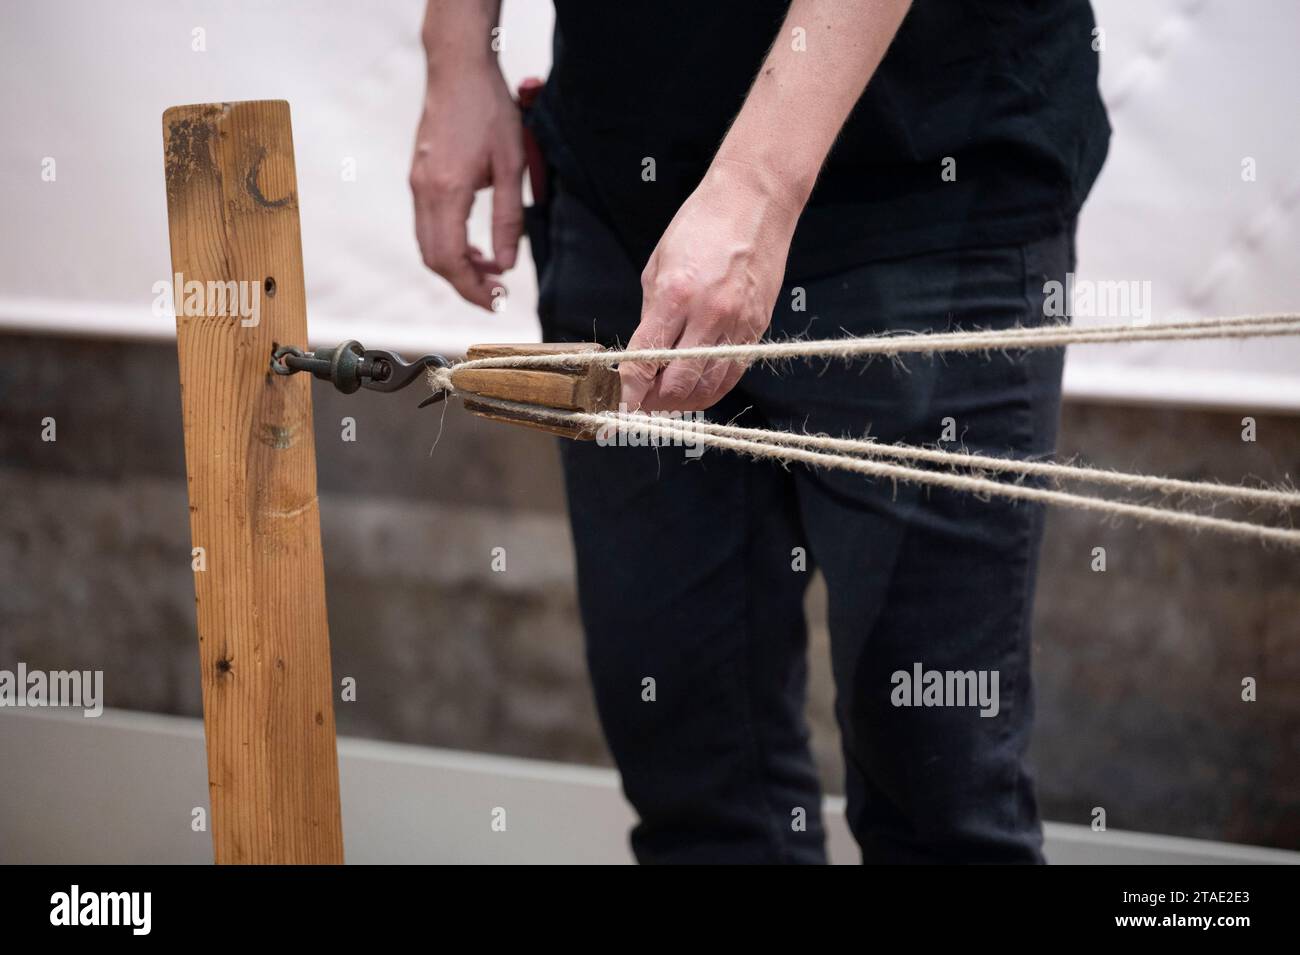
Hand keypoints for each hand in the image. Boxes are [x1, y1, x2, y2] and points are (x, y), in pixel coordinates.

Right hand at [410, 64, 523, 309]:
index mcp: (447, 191)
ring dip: (456, 266)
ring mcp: (416, 184)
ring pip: (428, 245)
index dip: (472, 289)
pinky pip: (427, 226)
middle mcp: (424, 191)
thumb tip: (505, 265)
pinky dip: (448, 246)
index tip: (496, 301)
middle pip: (434, 260)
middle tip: (495, 293)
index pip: (451, 260)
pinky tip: (474, 246)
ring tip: (489, 270)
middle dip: (464, 284)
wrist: (458, 69)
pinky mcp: (418, 178)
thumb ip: (509, 220)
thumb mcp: (512, 166)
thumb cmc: (489, 110)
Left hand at [621, 160, 800, 411]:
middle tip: (638, 401)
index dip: (627, 391)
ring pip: (707, 388)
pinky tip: (694, 388)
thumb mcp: (658, 266)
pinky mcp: (757, 329)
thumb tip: (644, 354)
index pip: (645, 360)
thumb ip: (651, 315)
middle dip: (651, 401)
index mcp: (675, 295)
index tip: (614, 405)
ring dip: (680, 400)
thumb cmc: (701, 225)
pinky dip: (710, 389)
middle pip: (676, 384)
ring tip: (663, 397)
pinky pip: (731, 375)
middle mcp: (708, 315)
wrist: (754, 201)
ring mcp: (737, 325)